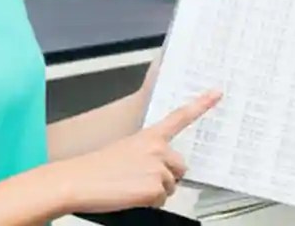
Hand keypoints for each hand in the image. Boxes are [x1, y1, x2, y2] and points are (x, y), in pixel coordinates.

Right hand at [55, 90, 221, 213]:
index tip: (217, 93)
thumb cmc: (96, 168)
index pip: (180, 116)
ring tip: (129, 186)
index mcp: (150, 136)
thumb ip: (149, 154)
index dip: (202, 104)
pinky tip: (129, 195)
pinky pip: (160, 200)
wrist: (77, 181)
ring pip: (170, 187)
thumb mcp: (126, 151)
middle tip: (140, 179)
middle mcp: (157, 148)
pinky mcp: (154, 187)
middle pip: (180, 167)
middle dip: (166, 177)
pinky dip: (147, 203)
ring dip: (154, 191)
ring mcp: (158, 167)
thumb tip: (161, 168)